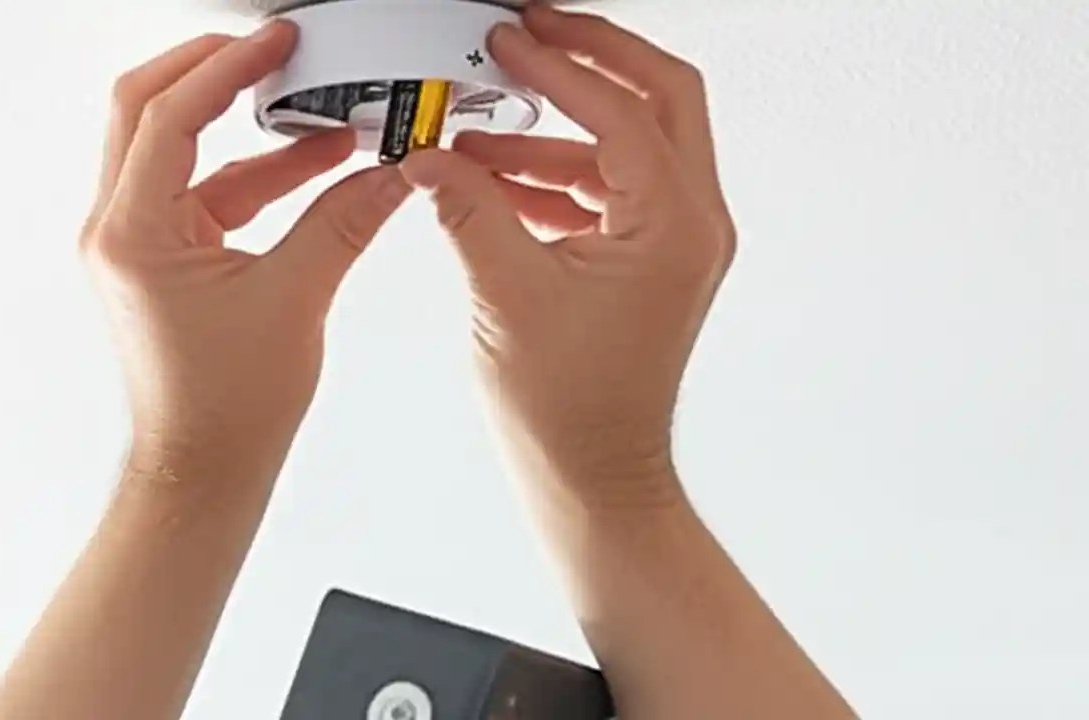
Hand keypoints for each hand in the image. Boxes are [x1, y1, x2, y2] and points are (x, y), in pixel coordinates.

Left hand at [81, 25, 410, 481]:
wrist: (204, 468)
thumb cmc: (226, 409)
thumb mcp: (295, 301)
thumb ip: (343, 223)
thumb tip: (388, 174)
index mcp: (133, 234)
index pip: (169, 116)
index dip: (226, 69)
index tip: (275, 43)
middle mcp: (121, 230)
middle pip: (150, 113)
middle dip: (212, 74)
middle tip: (273, 50)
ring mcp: (140, 244)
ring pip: (182, 153)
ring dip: (248, 129)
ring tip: (321, 114)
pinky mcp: (166, 260)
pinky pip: (208, 195)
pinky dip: (257, 176)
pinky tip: (314, 167)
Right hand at [401, 7, 735, 505]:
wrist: (594, 478)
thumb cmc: (571, 413)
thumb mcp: (506, 295)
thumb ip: (467, 209)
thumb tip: (430, 154)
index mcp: (674, 228)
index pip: (623, 111)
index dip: (559, 68)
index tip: (509, 43)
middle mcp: (690, 227)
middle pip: (658, 100)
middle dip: (591, 61)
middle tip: (530, 35)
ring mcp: (671, 243)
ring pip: (624, 147)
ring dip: (554, 129)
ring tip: (479, 127)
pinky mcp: (644, 261)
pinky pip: (603, 192)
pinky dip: (551, 175)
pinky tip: (491, 176)